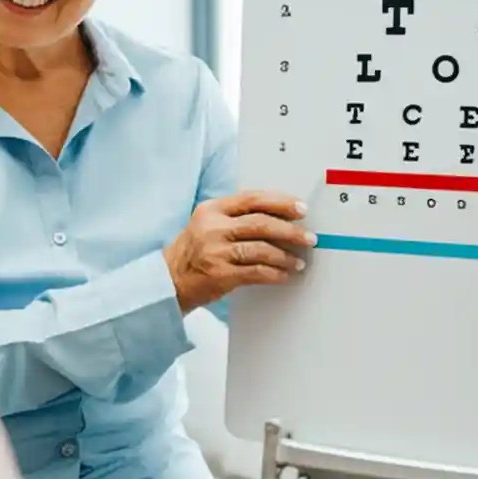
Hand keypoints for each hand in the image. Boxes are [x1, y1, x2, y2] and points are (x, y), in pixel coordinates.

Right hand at [163, 190, 315, 312]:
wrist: (169, 279)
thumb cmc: (194, 250)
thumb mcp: (207, 223)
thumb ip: (236, 215)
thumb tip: (278, 214)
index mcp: (212, 209)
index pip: (252, 199)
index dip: (280, 202)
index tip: (300, 208)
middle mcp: (213, 227)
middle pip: (261, 223)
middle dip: (290, 230)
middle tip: (308, 237)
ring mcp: (216, 251)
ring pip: (261, 249)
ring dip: (285, 256)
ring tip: (298, 261)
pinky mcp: (221, 274)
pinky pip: (257, 272)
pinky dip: (275, 274)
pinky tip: (284, 275)